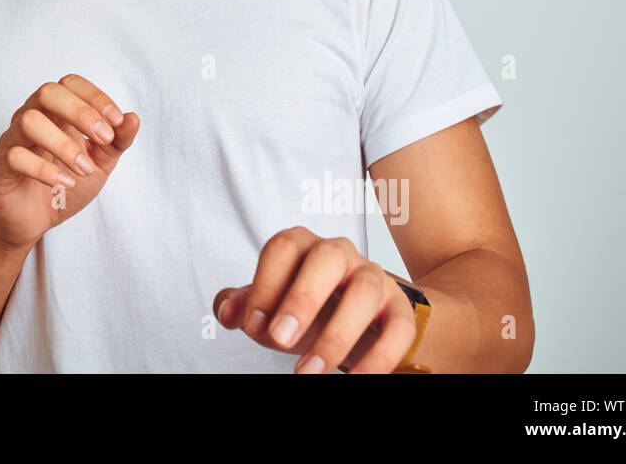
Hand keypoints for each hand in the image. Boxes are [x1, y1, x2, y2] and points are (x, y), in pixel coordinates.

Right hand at [0, 74, 139, 252]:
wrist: (34, 223)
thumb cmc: (65, 185)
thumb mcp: (100, 163)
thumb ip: (117, 142)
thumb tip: (133, 118)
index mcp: (55, 112)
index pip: (70, 83)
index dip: (95, 96)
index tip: (117, 121)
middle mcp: (31, 119)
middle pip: (47, 92)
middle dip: (81, 112)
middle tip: (103, 139)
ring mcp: (12, 141)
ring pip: (29, 121)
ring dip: (64, 144)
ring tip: (84, 169)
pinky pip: (15, 156)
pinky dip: (45, 169)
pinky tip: (66, 182)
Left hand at [212, 226, 417, 372]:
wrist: (362, 320)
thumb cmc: (308, 308)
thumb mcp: (272, 306)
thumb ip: (244, 305)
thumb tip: (225, 311)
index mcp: (304, 245)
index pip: (283, 248)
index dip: (265, 285)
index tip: (254, 325)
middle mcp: (341, 254)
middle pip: (326, 258)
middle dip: (301, 299)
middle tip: (279, 340)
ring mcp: (374, 278)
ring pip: (364, 293)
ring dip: (335, 336)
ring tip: (308, 372)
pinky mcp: (400, 310)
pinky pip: (397, 329)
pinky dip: (377, 358)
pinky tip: (354, 380)